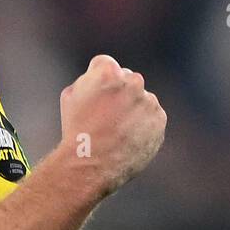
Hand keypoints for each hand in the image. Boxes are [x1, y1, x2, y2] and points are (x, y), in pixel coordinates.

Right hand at [59, 54, 166, 196]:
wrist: (91, 164)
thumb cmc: (76, 130)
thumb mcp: (70, 96)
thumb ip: (89, 79)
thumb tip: (100, 77)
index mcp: (108, 72)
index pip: (105, 64)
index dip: (96, 80)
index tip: (94, 96)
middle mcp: (132, 82)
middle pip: (127, 79)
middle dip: (119, 92)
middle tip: (106, 114)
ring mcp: (148, 101)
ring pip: (142, 99)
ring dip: (133, 108)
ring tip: (116, 130)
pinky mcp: (159, 120)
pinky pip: (152, 116)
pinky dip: (143, 124)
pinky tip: (127, 137)